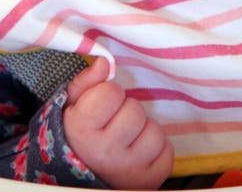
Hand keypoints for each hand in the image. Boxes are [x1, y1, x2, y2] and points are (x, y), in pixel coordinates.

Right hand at [63, 57, 173, 189]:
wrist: (82, 176)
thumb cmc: (81, 133)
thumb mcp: (74, 104)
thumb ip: (87, 80)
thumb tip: (104, 62)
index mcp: (83, 129)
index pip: (111, 92)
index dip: (109, 92)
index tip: (103, 102)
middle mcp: (106, 152)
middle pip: (135, 111)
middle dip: (127, 110)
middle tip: (116, 120)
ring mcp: (129, 169)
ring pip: (154, 132)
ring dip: (144, 129)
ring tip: (130, 136)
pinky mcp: (148, 181)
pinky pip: (167, 152)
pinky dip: (157, 149)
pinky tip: (140, 150)